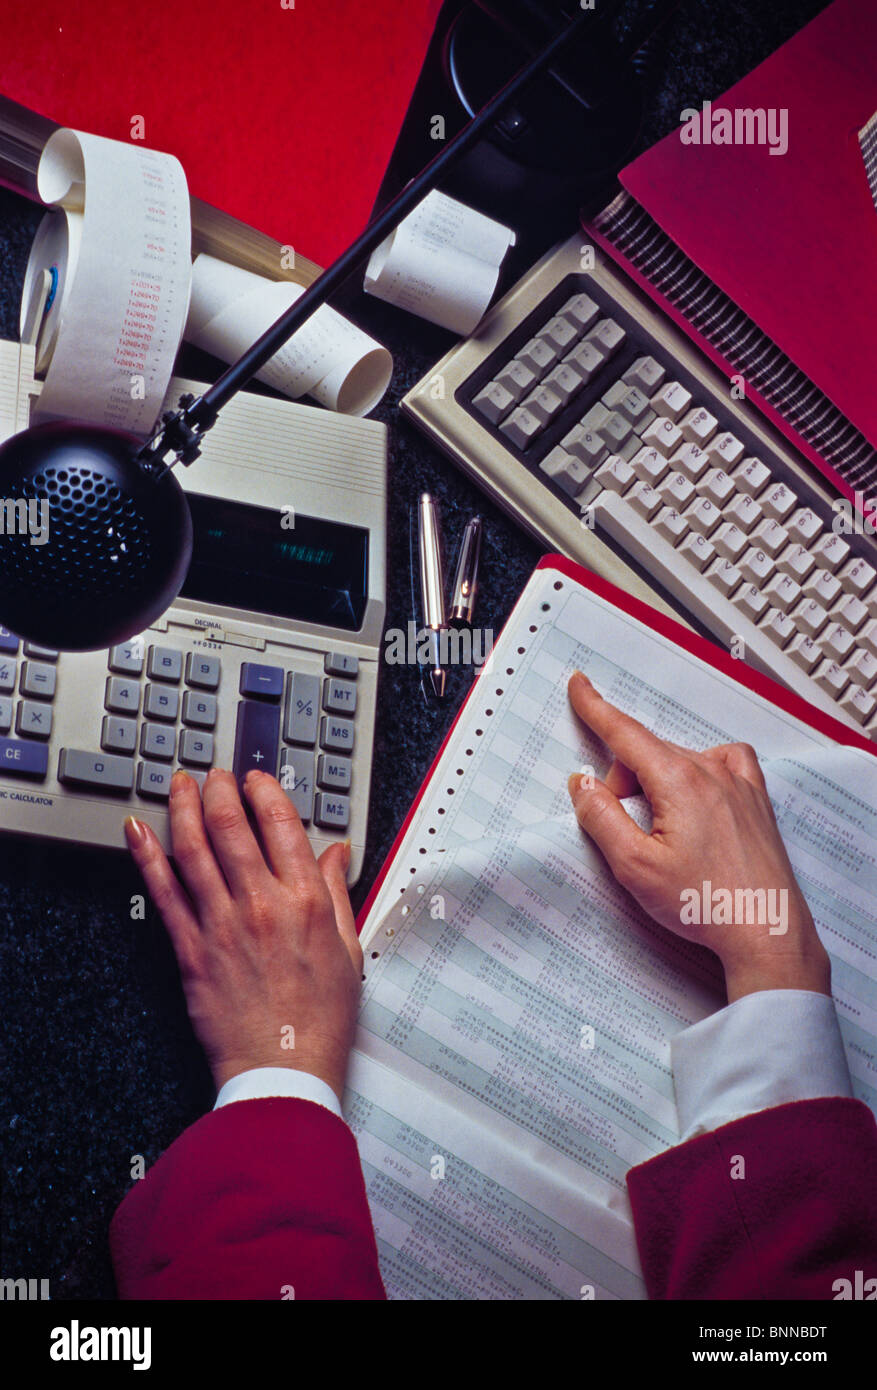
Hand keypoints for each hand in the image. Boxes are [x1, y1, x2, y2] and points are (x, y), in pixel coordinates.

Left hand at [124, 767, 361, 1100]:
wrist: (285, 1069)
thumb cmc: (319, 1019)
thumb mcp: (347, 948)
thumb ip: (337, 893)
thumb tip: (336, 853)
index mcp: (306, 900)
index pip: (281, 824)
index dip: (264, 792)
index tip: (256, 781)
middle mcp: (263, 904)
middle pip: (233, 827)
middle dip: (220, 791)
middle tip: (213, 777)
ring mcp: (223, 925)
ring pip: (195, 850)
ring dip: (184, 809)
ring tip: (179, 786)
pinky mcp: (192, 951)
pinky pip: (164, 894)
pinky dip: (148, 857)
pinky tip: (139, 831)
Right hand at [566, 671, 830, 1002]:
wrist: (766, 931)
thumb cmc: (706, 904)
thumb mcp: (635, 867)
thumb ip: (602, 818)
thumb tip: (583, 785)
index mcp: (679, 782)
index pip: (625, 733)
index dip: (596, 708)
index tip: (580, 685)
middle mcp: (712, 773)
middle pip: (648, 753)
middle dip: (624, 781)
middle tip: (626, 830)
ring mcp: (738, 784)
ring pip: (681, 760)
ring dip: (658, 783)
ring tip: (662, 832)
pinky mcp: (755, 800)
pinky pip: (724, 761)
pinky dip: (701, 769)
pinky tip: (697, 795)